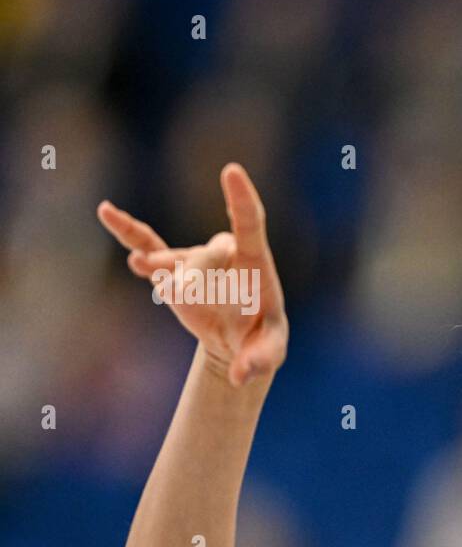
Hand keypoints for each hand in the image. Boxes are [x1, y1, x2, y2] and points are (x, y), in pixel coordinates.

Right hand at [97, 162, 287, 386]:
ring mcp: (196, 260)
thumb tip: (240, 375)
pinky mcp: (173, 271)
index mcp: (256, 264)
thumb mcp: (270, 351)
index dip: (241, 199)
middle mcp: (225, 253)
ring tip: (158, 280)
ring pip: (177, 259)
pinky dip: (129, 233)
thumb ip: (261, 361)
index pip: (250, 224)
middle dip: (198, 272)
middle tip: (189, 295)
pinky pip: (149, 247)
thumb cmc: (261, 339)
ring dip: (168, 271)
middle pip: (208, 252)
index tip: (231, 171)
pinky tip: (107, 212)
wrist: (236, 340)